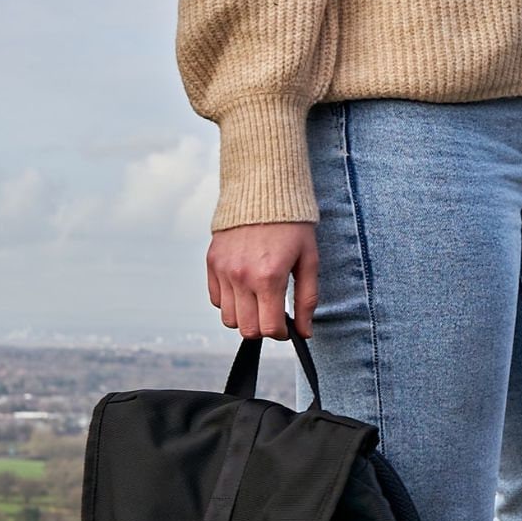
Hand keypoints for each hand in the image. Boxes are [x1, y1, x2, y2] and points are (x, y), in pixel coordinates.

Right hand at [206, 221, 318, 338]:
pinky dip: (229, 301)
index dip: (280, 333)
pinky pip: (216, 300)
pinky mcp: (212, 263)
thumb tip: (304, 333)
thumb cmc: (291, 223)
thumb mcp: (309, 260)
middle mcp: (243, 277)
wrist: (263, 188)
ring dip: (244, 316)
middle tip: (272, 314)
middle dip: (262, 328)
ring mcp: (224, 270)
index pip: (269, 328)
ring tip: (257, 299)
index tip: (285, 327)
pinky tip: (243, 287)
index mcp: (269, 277)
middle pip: (247, 329)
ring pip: (229, 319)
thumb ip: (307, 300)